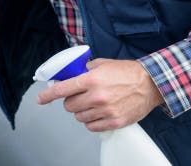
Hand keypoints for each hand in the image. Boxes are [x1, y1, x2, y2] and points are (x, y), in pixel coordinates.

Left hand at [36, 58, 164, 131]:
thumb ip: (83, 70)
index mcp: (91, 80)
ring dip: (81, 112)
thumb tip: (68, 75)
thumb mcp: (102, 64)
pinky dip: (91, 121)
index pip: (62, 90)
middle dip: (70, 101)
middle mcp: (96, 97)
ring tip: (91, 104)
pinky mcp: (114, 122)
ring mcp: (106, 111)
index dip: (48, 95)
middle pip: (69, 106)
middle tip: (78, 96)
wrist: (151, 84)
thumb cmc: (127, 72)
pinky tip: (98, 113)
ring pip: (79, 117)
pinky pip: (92, 127)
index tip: (40, 99)